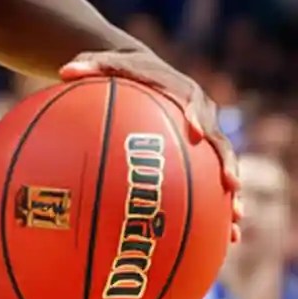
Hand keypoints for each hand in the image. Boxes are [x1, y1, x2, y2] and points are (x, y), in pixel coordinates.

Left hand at [61, 49, 242, 240]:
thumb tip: (64, 71)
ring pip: (221, 165)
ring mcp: (203, 135)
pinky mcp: (199, 153)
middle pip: (218, 140)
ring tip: (235, 219)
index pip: (193, 101)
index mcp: (181, 90)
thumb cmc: (119, 69)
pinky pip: (209, 180)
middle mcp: (200, 114)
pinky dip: (217, 205)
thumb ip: (89, 66)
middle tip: (229, 184)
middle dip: (225, 161)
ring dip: (230, 192)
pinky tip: (222, 234)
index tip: (195, 131)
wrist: (141, 70)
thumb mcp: (104, 63)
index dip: (196, 115)